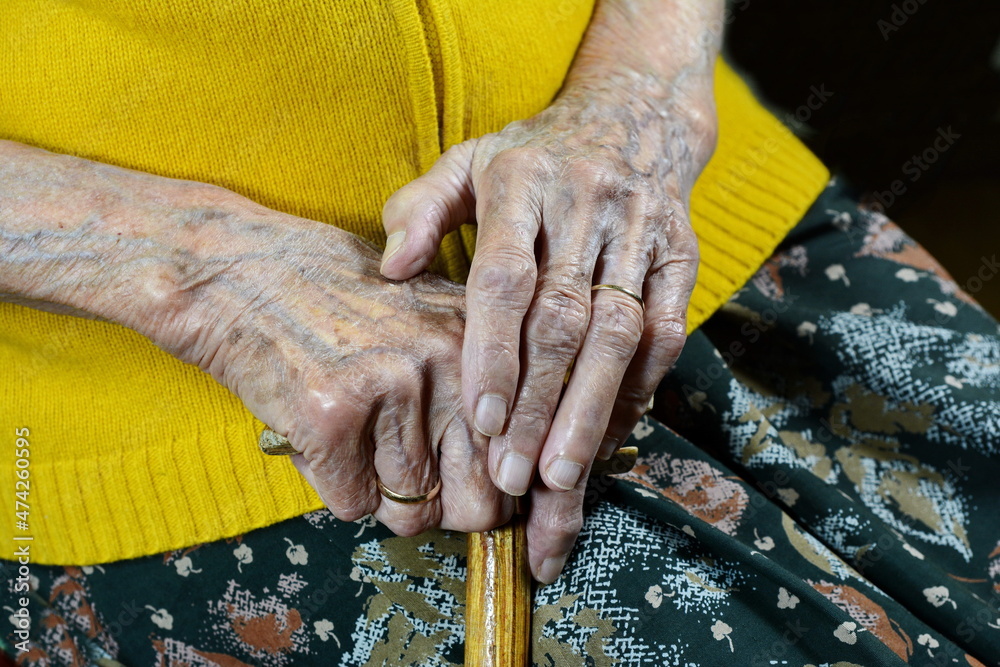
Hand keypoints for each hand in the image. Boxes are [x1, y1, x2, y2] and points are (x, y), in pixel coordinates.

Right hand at [0, 141, 511, 536]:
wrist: (242, 272)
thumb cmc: (336, 302)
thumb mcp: (427, 321)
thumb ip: (471, 389)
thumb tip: (504, 484)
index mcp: (480, 341)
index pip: (518, 457)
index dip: (495, 491)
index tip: (471, 494)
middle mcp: (447, 361)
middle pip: (477, 504)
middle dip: (444, 509)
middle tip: (408, 482)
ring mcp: (390, 385)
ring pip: (410, 512)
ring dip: (378, 494)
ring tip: (353, 441)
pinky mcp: (331, 413)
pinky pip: (353, 505)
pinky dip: (332, 486)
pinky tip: (318, 436)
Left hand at [379, 68, 715, 578]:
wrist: (635, 115)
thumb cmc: (534, 154)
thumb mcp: (468, 161)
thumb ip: (421, 209)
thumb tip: (391, 269)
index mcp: (523, 181)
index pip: (507, 276)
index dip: (494, 351)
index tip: (480, 420)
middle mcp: (587, 206)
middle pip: (564, 318)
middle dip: (539, 403)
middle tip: (511, 474)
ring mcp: (640, 232)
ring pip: (619, 332)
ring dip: (590, 409)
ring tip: (561, 477)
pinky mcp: (682, 255)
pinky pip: (666, 330)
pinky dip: (638, 387)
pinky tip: (609, 436)